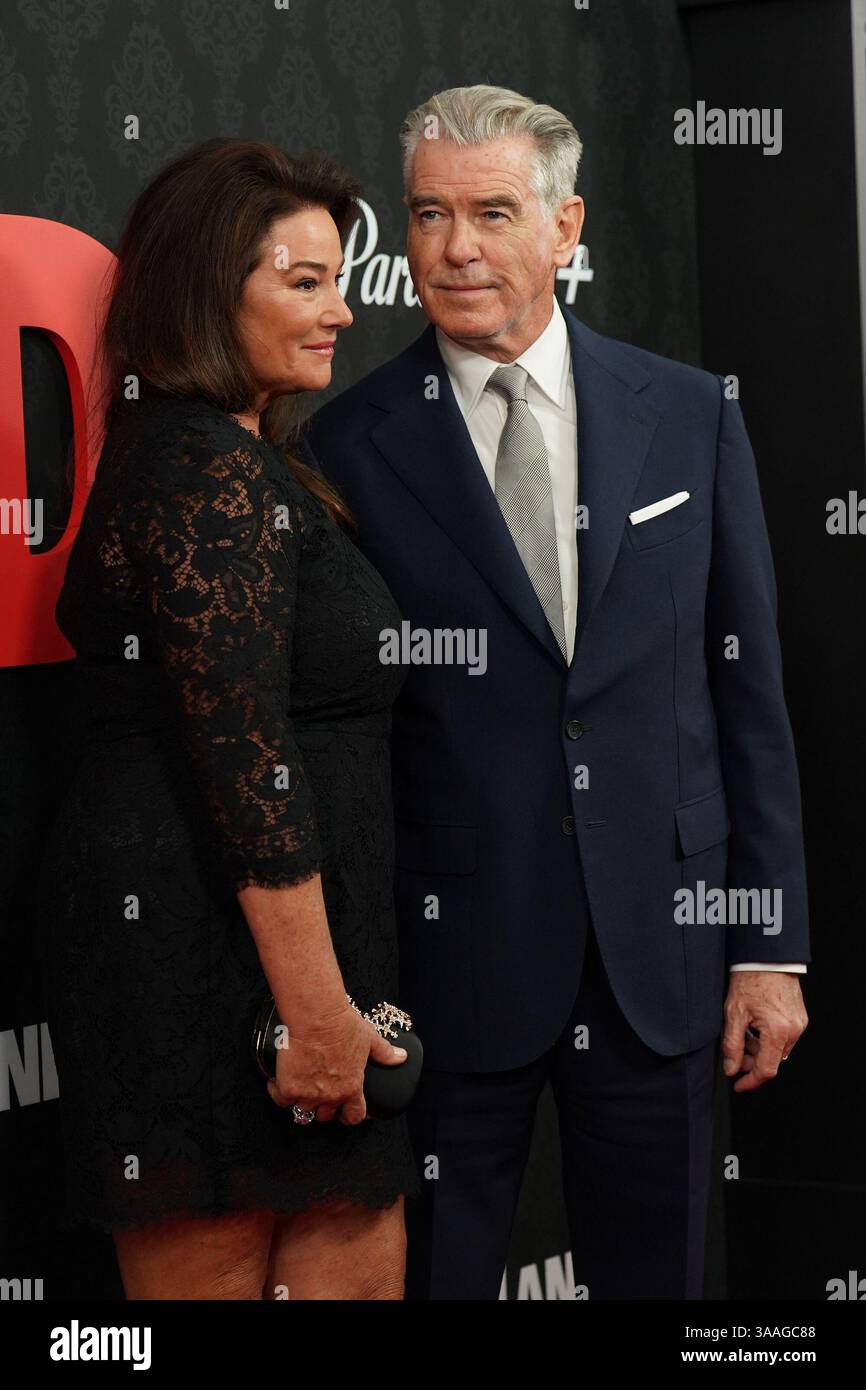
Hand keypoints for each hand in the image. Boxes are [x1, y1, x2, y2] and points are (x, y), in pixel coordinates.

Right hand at [267, 1004, 406, 1123]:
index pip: (354, 1116)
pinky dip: (278, 1092)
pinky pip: (281, 1100)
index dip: (349, 1116)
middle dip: (323, 1107)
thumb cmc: (344, 1025)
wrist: (317, 1017)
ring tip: (298, 1085)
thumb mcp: (369, 1039)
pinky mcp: (288, 1087)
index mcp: (352, 1087)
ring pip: (303, 1110)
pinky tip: (278, 1082)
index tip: (344, 1114)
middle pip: (325, 1116)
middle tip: (318, 1094)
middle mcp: (330, 1096)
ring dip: (301, 1100)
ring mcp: (308, 1094)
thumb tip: (402, 1057)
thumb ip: (384, 1052)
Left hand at [721, 971, 807, 1091]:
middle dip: (752, 1063)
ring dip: (759, 1050)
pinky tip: (754, 1028)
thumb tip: (731, 1069)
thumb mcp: (734, 1013)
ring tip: (742, 1035)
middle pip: (772, 1061)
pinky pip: (783, 1038)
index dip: (750, 1081)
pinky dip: (768, 1039)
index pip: (766, 1070)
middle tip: (734, 1055)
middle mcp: (793, 1030)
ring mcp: (799, 1024)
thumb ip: (732, 1044)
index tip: (737, 1085)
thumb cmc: (750, 980)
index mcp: (777, 1031)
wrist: (767, 957)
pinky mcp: (800, 1018)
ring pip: (777, 1050)